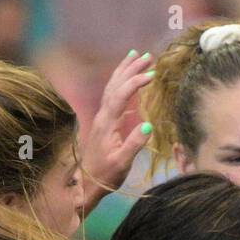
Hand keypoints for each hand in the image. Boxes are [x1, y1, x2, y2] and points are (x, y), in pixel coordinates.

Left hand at [79, 50, 154, 212]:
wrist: (88, 183)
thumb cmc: (106, 175)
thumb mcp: (122, 163)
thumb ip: (134, 144)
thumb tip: (148, 126)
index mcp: (108, 123)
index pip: (121, 96)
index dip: (135, 83)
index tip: (151, 74)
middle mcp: (103, 115)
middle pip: (115, 85)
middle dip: (130, 69)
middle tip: (147, 56)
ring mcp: (102, 117)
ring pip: (112, 87)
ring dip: (123, 71)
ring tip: (135, 56)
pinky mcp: (104, 122)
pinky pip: (112, 95)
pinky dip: (121, 82)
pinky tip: (128, 80)